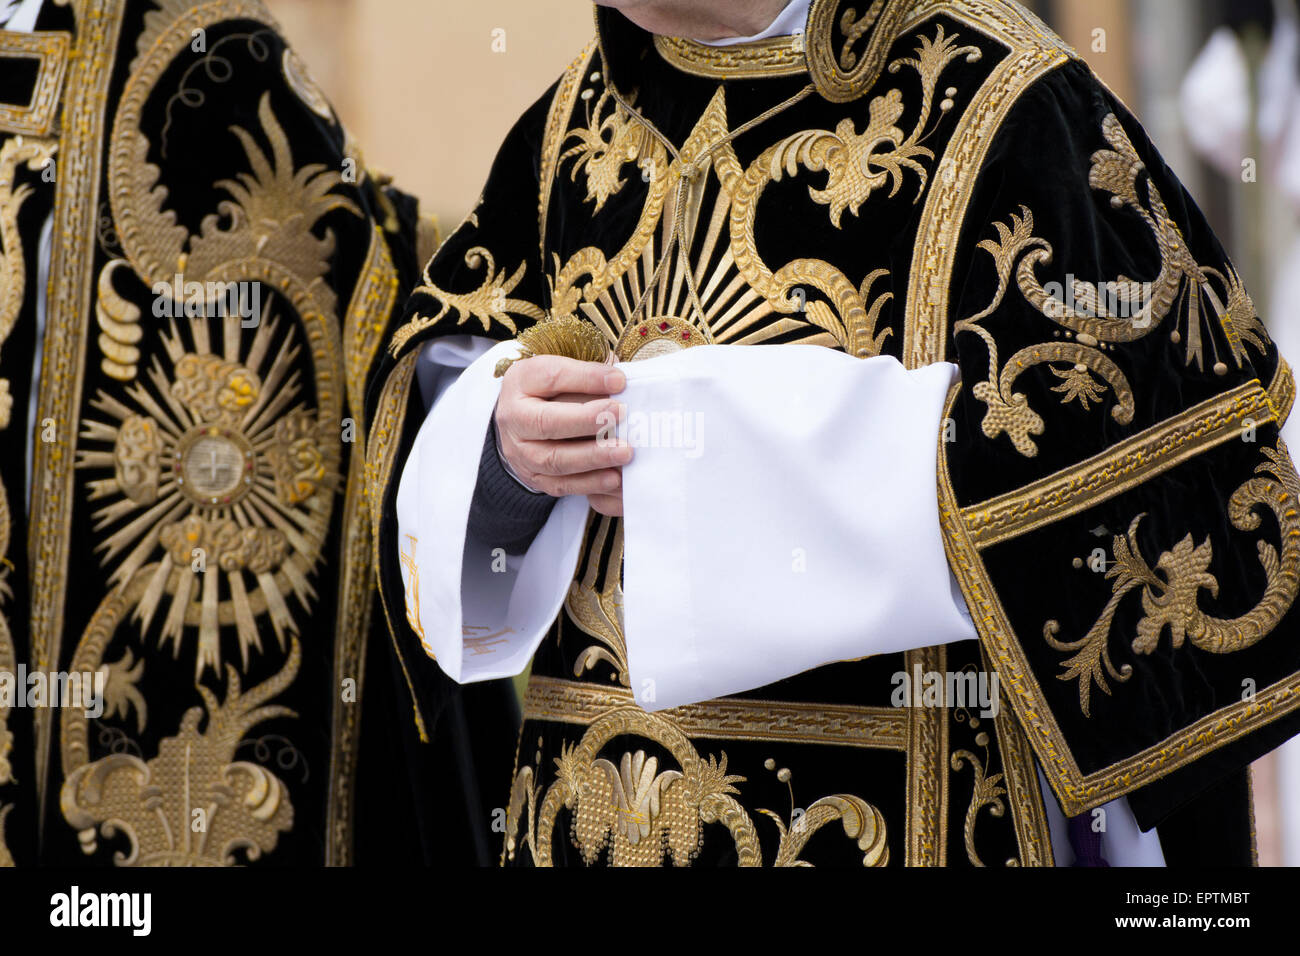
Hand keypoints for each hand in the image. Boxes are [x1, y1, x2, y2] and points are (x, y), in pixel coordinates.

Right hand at [495, 355, 631, 516]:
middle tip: (620, 414)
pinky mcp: (532, 477)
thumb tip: (619, 383)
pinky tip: (614, 478)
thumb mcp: (563, 372)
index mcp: (521, 382)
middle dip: (586, 420)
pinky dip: (589, 483)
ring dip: (592, 457)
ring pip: (553, 459)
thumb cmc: (551, 391)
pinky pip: (560, 484)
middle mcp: (513, 417)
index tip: (619, 381)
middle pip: (546, 422)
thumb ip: (588, 374)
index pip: (551, 376)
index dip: (586, 378)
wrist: (521, 423)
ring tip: (624, 452)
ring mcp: (519, 452)